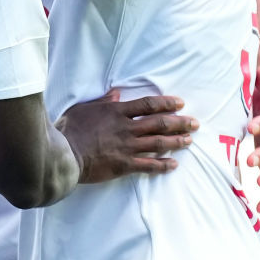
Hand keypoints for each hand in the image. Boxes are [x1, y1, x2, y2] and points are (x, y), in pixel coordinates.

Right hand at [58, 89, 196, 182]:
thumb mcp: (83, 109)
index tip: (180, 104)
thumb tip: (116, 94)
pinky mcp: (124, 165)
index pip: (148, 105)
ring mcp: (127, 147)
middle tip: (194, 123)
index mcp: (117, 113)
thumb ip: (102, 102)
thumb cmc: (69, 130)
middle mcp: (126, 129)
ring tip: (189, 141)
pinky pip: (148, 165)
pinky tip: (173, 165)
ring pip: (158, 143)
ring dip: (176, 142)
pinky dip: (162, 165)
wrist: (64, 154)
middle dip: (180, 123)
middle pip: (159, 123)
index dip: (166, 103)